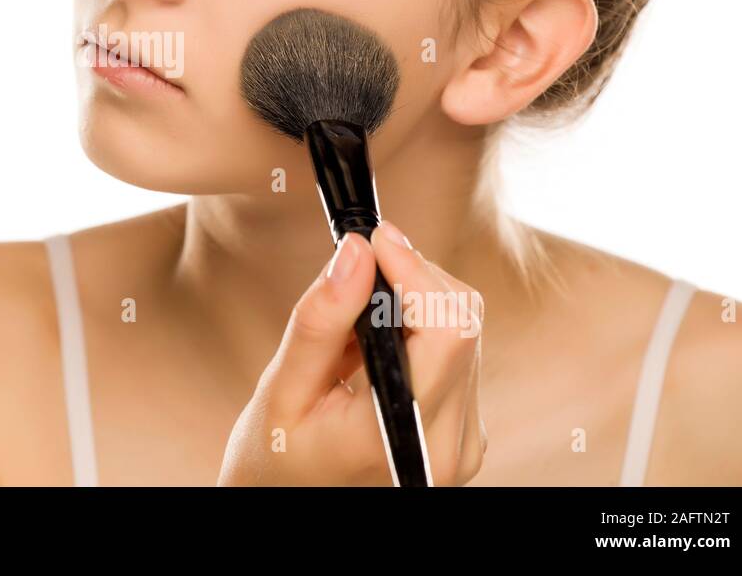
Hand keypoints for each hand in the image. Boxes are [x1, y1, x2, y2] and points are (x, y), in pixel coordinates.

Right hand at [216, 221, 485, 485]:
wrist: (289, 503)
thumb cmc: (274, 458)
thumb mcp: (282, 389)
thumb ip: (322, 320)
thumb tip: (357, 251)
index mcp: (400, 438)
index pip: (446, 330)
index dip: (415, 269)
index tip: (373, 238)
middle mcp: (448, 445)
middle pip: (463, 321)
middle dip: (413, 277)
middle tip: (354, 274)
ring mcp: (463, 442)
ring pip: (466, 329)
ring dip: (417, 300)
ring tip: (355, 325)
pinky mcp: (465, 430)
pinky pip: (460, 351)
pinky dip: (421, 327)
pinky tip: (375, 348)